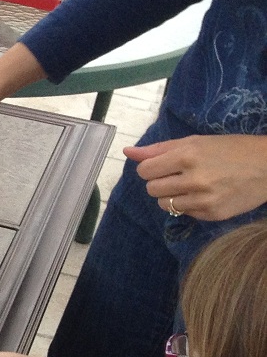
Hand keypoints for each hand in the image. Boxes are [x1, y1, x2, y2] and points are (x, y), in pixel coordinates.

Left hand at [125, 135, 266, 221]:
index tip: (164, 166)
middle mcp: (194, 179)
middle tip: (179, 176)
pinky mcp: (212, 214)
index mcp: (187, 155)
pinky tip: (206, 195)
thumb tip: (127, 152)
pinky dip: (189, 205)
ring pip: (164, 205)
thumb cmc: (230, 149)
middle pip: (151, 189)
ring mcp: (204, 199)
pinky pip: (184, 214)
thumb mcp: (195, 142)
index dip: (151, 169)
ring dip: (172, 196)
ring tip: (191, 186)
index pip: (145, 170)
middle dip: (161, 183)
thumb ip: (159, 149)